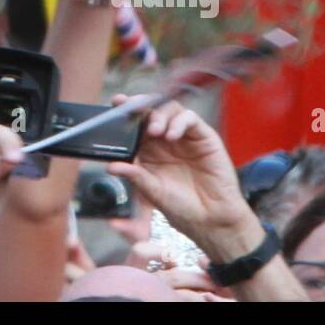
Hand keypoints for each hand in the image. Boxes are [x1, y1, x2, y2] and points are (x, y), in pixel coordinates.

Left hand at [106, 97, 251, 251]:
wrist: (211, 221)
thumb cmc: (182, 208)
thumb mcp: (153, 192)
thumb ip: (135, 177)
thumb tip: (112, 166)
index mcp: (149, 150)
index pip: (135, 123)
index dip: (125, 111)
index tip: (116, 103)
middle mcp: (165, 140)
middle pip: (151, 110)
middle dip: (139, 105)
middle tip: (130, 109)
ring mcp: (184, 137)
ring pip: (169, 109)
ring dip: (158, 114)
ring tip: (153, 130)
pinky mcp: (204, 137)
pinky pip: (190, 118)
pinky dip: (179, 122)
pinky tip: (171, 136)